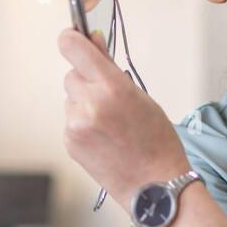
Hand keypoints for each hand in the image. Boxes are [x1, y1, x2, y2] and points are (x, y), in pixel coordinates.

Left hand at [58, 27, 190, 212]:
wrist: (155, 186)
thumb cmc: (157, 143)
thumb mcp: (141, 97)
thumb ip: (112, 69)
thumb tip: (93, 41)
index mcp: (111, 88)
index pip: (73, 47)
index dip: (71, 40)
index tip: (74, 39)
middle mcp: (89, 103)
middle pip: (72, 74)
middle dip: (87, 80)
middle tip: (110, 100)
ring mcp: (76, 124)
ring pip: (71, 98)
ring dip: (85, 103)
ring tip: (111, 126)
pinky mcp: (69, 141)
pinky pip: (71, 119)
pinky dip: (84, 124)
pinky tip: (104, 138)